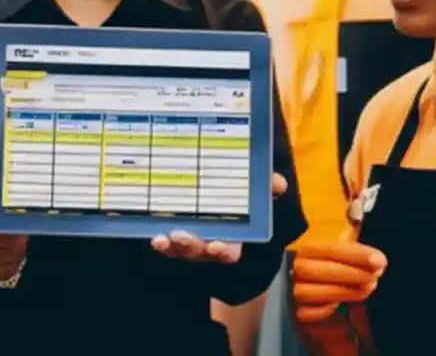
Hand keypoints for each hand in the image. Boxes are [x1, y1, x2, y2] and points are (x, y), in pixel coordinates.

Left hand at [151, 172, 289, 263]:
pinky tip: (156, 237)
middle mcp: (210, 244)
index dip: (223, 251)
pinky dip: (162, 243)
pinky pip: (168, 245)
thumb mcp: (256, 191)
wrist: (216, 190)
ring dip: (172, 246)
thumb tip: (279, 183)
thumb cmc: (241, 196)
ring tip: (162, 238)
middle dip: (190, 246)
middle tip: (180, 235)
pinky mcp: (175, 237)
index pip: (230, 251)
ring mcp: (191, 243)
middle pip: (200, 252)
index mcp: (233, 237)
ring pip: (181, 250)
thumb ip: (267, 187)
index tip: (215, 245)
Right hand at [291, 238, 386, 323]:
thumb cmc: (336, 269)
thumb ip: (350, 236)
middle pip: (316, 270)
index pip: (327, 249)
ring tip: (367, 288)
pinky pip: (306, 312)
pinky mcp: (298, 312)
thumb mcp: (344, 251)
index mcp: (307, 250)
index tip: (379, 259)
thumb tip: (357, 216)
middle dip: (350, 273)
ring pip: (310, 292)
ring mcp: (294, 290)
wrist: (322, 296)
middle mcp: (295, 269)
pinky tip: (343, 305)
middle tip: (375, 276)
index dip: (355, 254)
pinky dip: (324, 309)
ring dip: (343, 291)